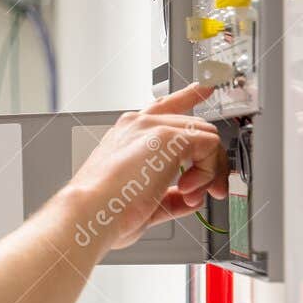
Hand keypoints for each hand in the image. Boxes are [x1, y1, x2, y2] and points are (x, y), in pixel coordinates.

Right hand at [63, 83, 228, 252]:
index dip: (187, 98)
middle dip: (207, 163)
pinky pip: (211, 146)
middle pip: (194, 126)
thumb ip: (169, 196)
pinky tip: (189, 189)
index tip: (203, 88)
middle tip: (200, 193)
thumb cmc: (104, 211)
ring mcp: (154, 128)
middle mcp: (139, 126)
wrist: (91, 214)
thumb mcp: (142, 201)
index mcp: (126, 137)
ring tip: (191, 195)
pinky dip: (209, 172)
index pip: (162, 109)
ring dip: (208, 171)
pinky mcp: (169, 136)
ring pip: (206, 136)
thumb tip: (187, 199)